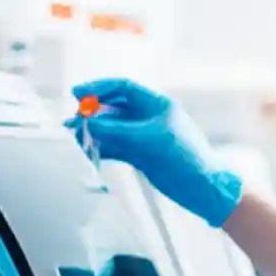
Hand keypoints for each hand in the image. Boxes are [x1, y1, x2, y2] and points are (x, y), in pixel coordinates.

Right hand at [69, 79, 242, 227]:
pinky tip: (87, 152)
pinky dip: (100, 148)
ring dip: (93, 132)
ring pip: (112, 130)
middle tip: (73, 122)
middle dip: (92, 113)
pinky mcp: (140, 155)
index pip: (123, 88)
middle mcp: (148, 117)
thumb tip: (88, 124)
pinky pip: (115, 147)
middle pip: (114, 108)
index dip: (100, 88)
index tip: (78, 94)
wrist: (202, 187)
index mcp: (157, 104)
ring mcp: (143, 137)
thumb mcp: (148, 140)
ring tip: (74, 138)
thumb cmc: (184, 157)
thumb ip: (117, 131)